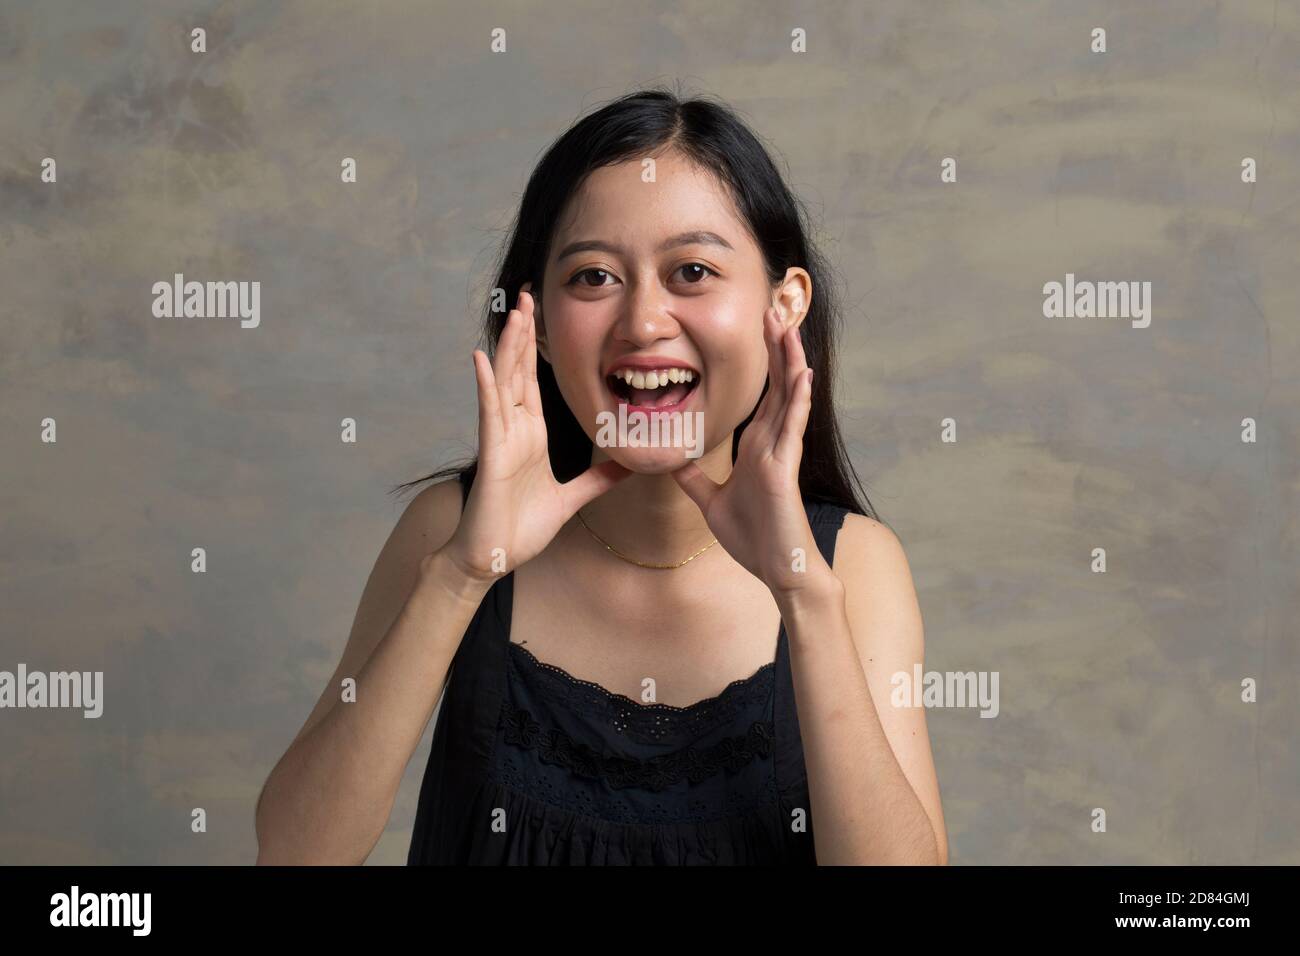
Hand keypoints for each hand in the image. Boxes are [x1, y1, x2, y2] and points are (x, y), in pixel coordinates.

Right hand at [442, 283, 631, 580]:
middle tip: (528, 294)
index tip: (541, 317)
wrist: (491, 557)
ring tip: (514, 313)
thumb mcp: (571, 499)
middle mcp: (514, 431)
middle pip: (518, 372)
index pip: (534, 383)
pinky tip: (482, 359)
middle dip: (523, 334)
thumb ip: (597, 481)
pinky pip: (489, 414)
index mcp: (530, 436)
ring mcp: (500, 440)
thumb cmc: (520, 528)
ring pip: (504, 384)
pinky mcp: (491, 455)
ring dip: (509, 348)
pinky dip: (486, 385)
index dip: (536, 350)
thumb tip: (628, 467)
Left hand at [671, 306, 825, 594]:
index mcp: (756, 446)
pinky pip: (792, 426)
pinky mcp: (785, 467)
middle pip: (775, 384)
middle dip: (774, 347)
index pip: (761, 395)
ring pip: (787, 396)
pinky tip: (801, 372)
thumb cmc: (753, 538)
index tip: (758, 329)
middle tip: (771, 308)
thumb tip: (673, 462)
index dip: (761, 362)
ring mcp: (781, 451)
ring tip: (786, 324)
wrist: (776, 568)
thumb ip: (695, 481)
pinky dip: (796, 398)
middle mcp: (772, 442)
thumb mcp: (712, 502)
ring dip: (787, 360)